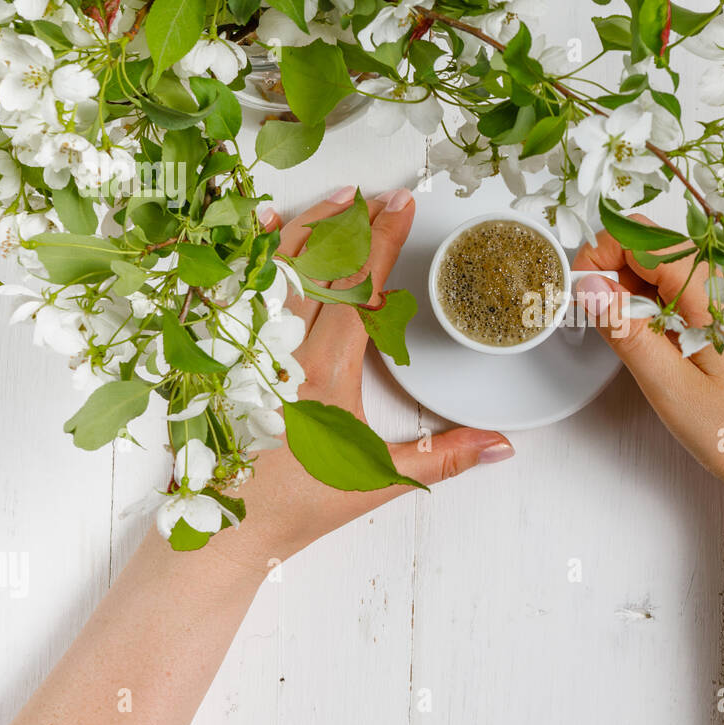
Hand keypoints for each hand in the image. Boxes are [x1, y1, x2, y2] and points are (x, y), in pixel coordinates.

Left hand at [213, 187, 514, 571]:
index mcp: (326, 374)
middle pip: (319, 267)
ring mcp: (245, 349)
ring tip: (336, 197)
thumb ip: (444, 458)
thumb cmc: (298, 506)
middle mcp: (281, 351)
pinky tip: (268, 228)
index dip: (384, 241)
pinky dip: (253, 254)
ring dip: (308, 228)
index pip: (361, 290)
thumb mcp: (379, 481)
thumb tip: (502, 445)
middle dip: (353, 223)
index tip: (402, 206)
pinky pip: (233, 291)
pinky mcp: (220, 354)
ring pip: (275, 269)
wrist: (226, 530)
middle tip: (379, 194)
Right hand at [573, 219, 723, 521]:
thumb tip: (589, 283)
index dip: (602, 252)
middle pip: (655, 247)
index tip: (578, 287)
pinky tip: (651, 344)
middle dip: (612, 269)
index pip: (646, 238)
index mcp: (712, 294)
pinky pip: (684, 294)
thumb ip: (627, 330)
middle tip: (593, 318)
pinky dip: (654, 306)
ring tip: (623, 337)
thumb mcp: (668, 387)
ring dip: (632, 289)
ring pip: (667, 271)